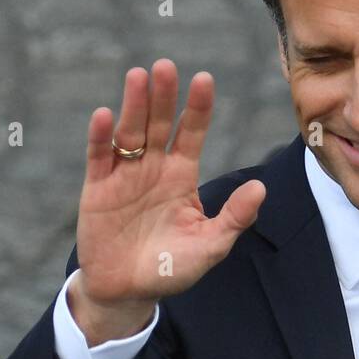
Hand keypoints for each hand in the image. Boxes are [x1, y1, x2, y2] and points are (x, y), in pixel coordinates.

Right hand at [71, 61, 265, 342]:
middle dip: (163, 96)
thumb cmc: (171, 269)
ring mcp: (124, 175)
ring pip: (129, 132)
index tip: (204, 79)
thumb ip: (233, 218)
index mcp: (181, 177)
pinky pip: (99, 157)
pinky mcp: (97, 188)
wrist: (128, 291)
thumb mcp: (209, 246)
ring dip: (133, 105)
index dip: (197, 108)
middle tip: (166, 66)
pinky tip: (105, 115)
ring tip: (138, 77)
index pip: (191, 134)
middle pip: (159, 124)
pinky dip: (101, 137)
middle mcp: (153, 168)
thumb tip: (260, 189)